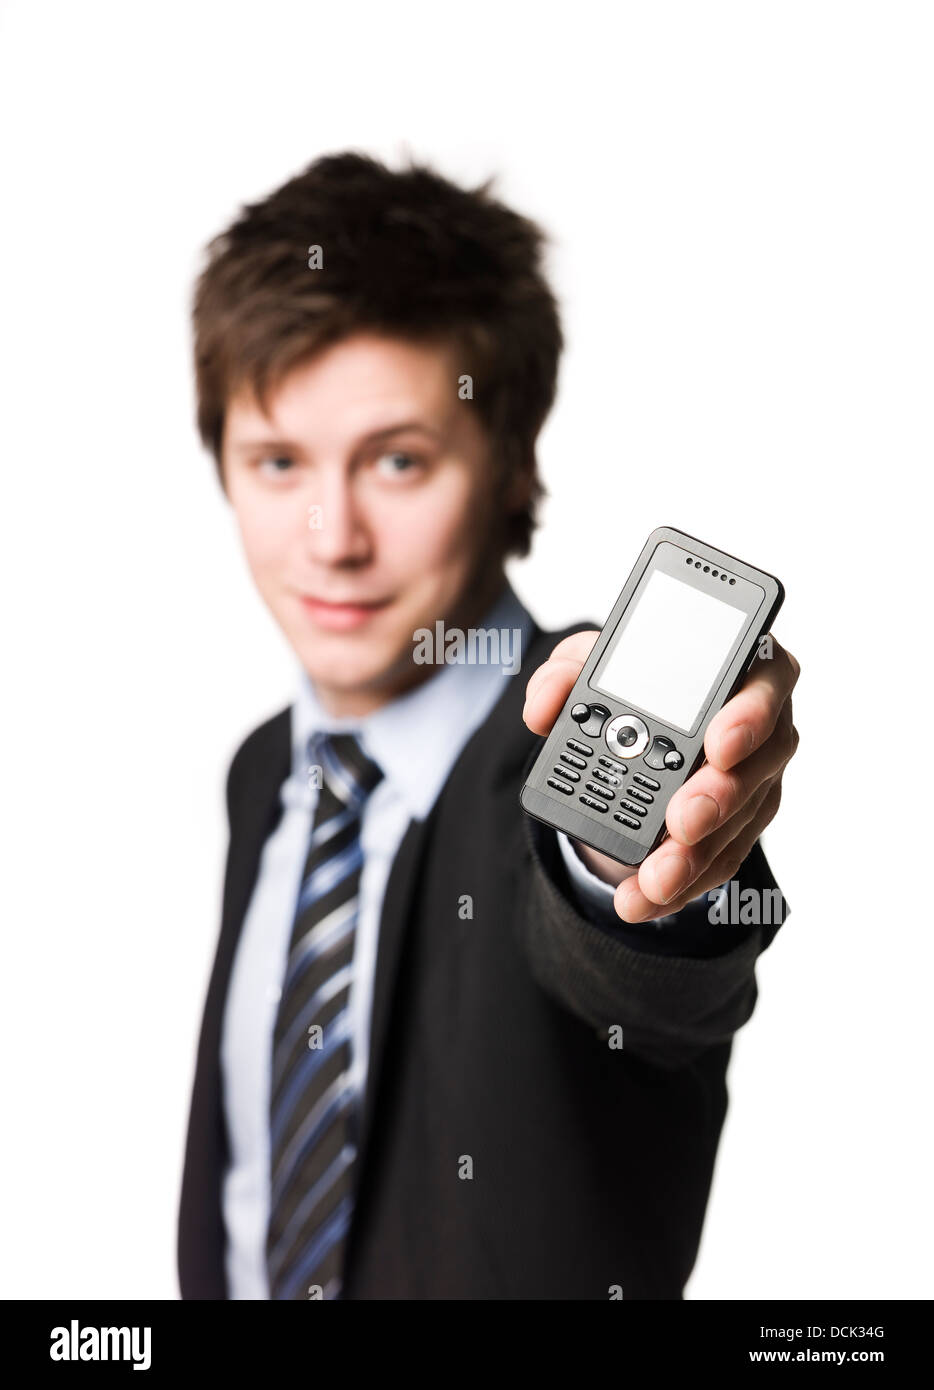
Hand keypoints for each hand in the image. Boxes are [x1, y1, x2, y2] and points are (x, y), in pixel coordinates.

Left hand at [522, 631, 799, 923]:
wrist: (629, 725)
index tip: (717, 745)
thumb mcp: (588, 665)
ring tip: (654, 881)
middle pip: (757, 766)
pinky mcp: (735, 828)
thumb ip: (563, 674)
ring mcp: (753, 783)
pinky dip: (679, 886)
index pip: (766, 683)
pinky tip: (643, 900)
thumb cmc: (630, 682)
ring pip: (736, 826)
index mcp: (741, 670)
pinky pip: (715, 862)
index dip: (749, 716)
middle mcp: (761, 727)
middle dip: (718, 800)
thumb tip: (544, 709)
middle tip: (681, 821)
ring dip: (695, 858)